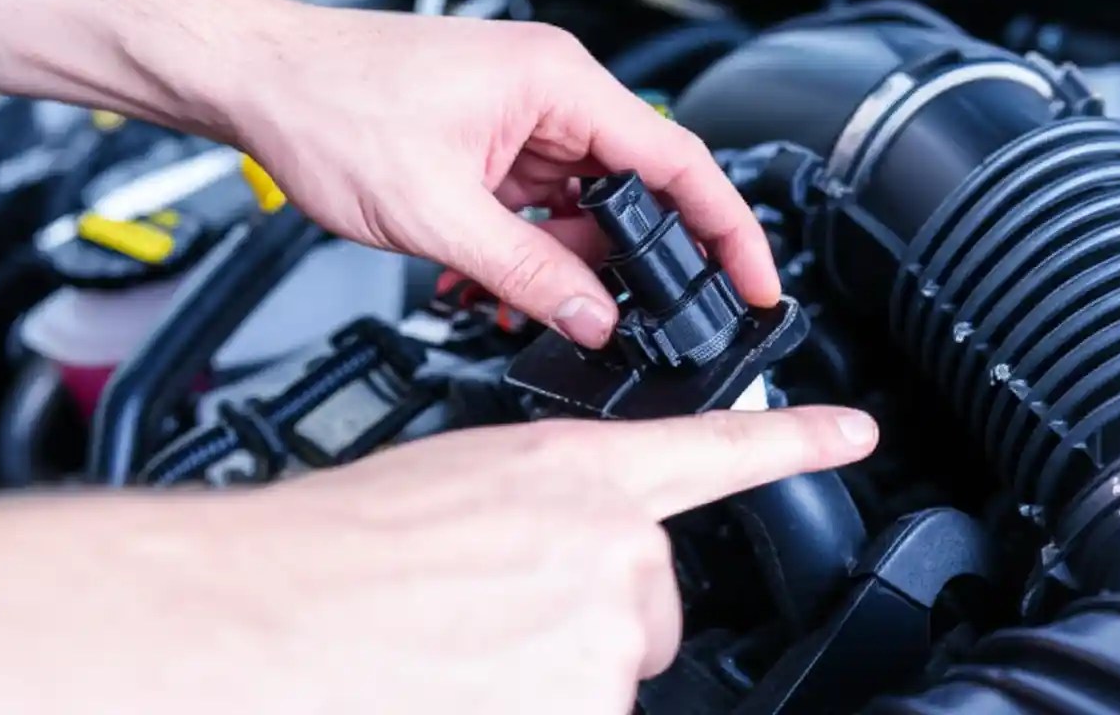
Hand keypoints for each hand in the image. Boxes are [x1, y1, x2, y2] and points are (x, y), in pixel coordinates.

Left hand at [221, 5, 779, 347]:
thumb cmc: (327, 106)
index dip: (727, 232)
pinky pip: (539, 206)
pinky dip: (527, 249)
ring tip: (516, 296)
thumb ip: (527, 273)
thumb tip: (594, 316)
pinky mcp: (492, 143)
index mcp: (559, 85)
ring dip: (563, 263)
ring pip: (583, 208)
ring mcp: (521, 119)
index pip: (679, 163)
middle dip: (627, 264)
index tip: (753, 284)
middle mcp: (551, 94)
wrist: (256, 83)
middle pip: (635, 191)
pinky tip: (491, 278)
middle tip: (621, 320)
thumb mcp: (437, 212)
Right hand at [236, 407, 876, 712]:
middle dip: (586, 622)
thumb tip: (550, 555)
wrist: (267, 616)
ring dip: (549, 675)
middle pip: (647, 606)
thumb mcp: (458, 489)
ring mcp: (606, 637)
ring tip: (462, 654)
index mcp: (578, 474)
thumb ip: (536, 515)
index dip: (795, 438)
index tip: (852, 431)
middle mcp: (612, 550)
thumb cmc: (340, 548)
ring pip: (606, 675)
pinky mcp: (588, 705)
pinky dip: (535, 705)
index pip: (719, 447)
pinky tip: (466, 686)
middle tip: (495, 620)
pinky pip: (578, 710)